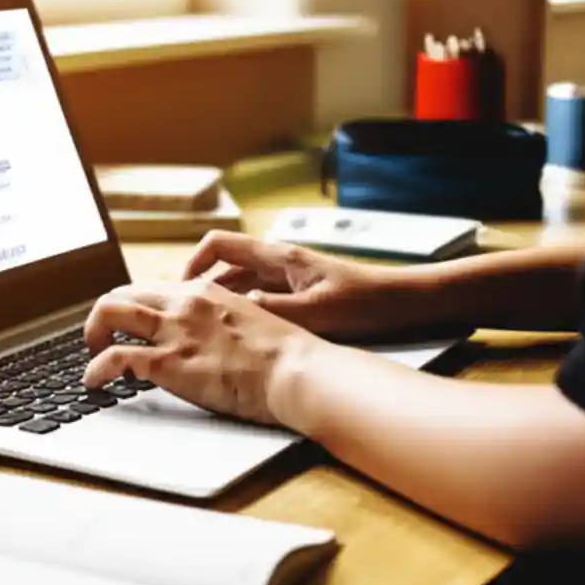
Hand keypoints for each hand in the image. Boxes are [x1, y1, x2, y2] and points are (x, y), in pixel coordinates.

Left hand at [81, 280, 320, 428]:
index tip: (129, 325)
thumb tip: (212, 337)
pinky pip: (114, 359)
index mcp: (205, 291)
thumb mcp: (250, 322)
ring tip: (90, 354)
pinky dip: (95, 369)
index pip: (151, 288)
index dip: (133, 306)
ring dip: (92, 333)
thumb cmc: (285, 357)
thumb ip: (222, 321)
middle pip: (122, 294)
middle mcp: (184, 304)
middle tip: (102, 338)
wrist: (296, 372)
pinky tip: (93, 382)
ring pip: (109, 314)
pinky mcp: (168, 363)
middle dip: (105, 315)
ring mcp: (174, 331)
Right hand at [183, 231, 430, 339]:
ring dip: (221, 305)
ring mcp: (288, 281)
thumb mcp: (316, 311)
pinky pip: (259, 303)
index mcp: (278, 257)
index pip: (219, 245)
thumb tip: (233, 311)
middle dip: (200, 290)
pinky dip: (243, 316)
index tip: (180, 289)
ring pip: (240, 288)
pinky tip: (240, 339)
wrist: (404, 304)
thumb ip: (273, 310)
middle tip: (182, 317)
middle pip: (224, 269)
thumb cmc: (367, 302)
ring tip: (203, 331)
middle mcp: (279, 265)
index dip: (193, 263)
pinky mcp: (298, 297)